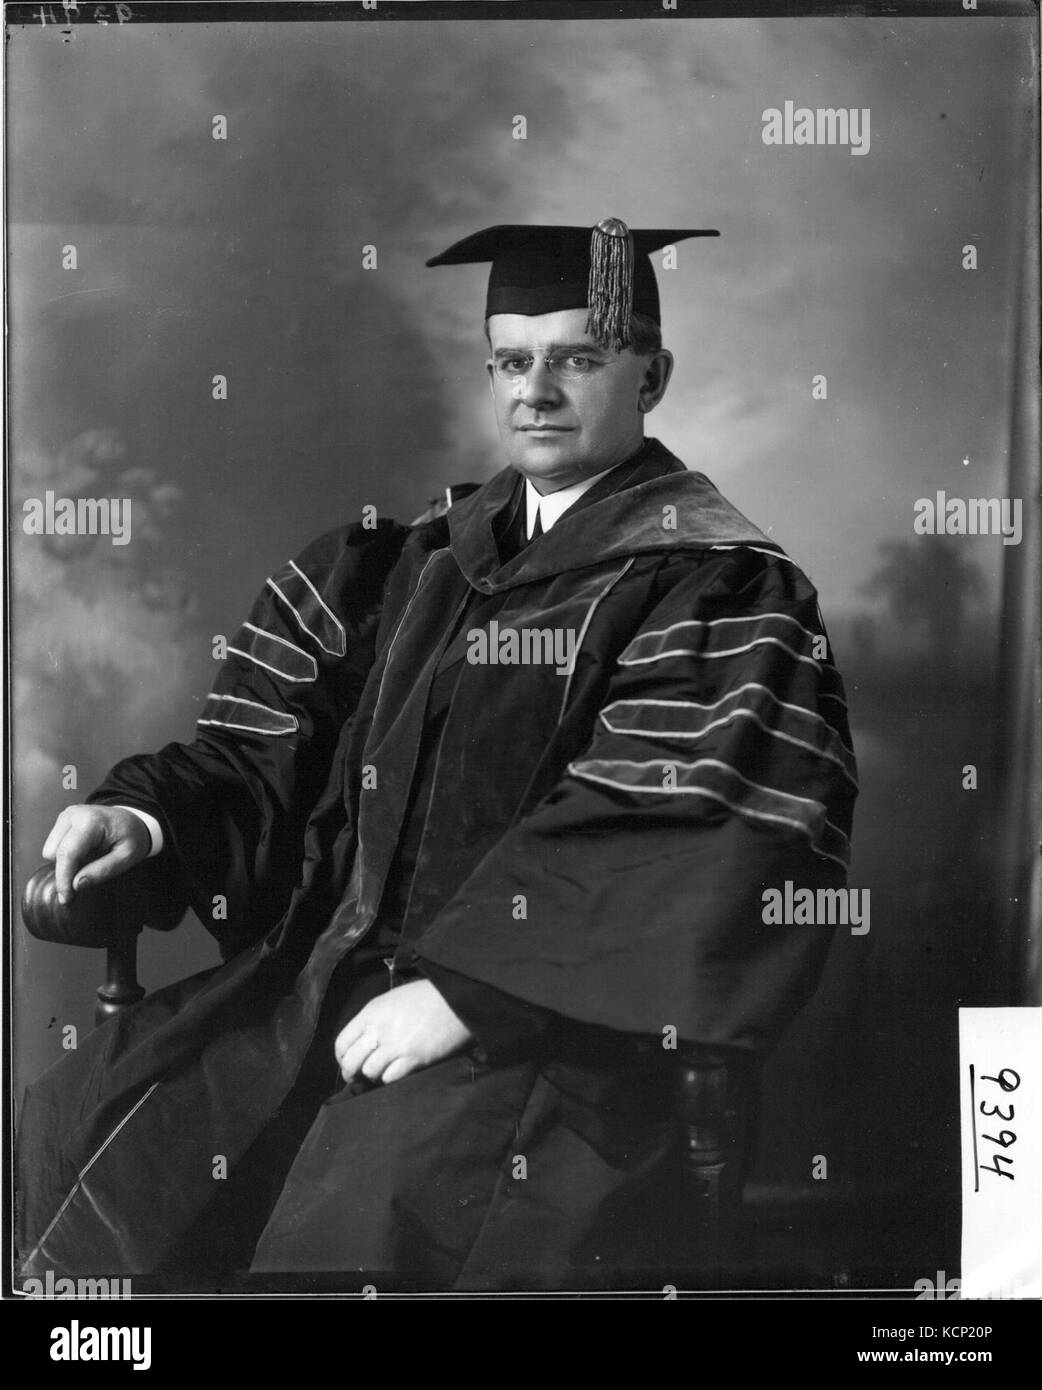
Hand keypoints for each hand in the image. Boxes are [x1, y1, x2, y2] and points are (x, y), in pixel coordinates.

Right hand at [42, 805, 151, 904]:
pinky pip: (53, 846)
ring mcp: (66, 816)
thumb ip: (102, 871)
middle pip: (53, 853)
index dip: (63, 879)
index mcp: (91, 821)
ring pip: (49, 850)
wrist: (132, 820)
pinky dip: (65, 855)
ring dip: (65, 862)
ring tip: (89, 858)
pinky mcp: (63, 821)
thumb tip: (76, 885)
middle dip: (65, 870)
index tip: (66, 898)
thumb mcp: (126, 857)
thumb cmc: (132, 836)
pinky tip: (83, 852)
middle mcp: (73, 814)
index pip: (68, 853)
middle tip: (86, 876)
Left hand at [334, 979, 473, 1085]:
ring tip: (381, 1071)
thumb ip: (373, 1020)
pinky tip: (397, 1071)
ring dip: (373, 1074)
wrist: (455, 998)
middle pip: (351, 1061)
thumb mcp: (391, 999)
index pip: (342, 1042)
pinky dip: (390, 1078)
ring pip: (370, 1071)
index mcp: (372, 1012)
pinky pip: (390, 1078)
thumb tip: (362, 1042)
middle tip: (356, 1076)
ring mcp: (397, 1045)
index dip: (341, 1056)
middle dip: (351, 1072)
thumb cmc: (426, 996)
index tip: (346, 1061)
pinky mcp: (414, 1059)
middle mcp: (380, 1029)